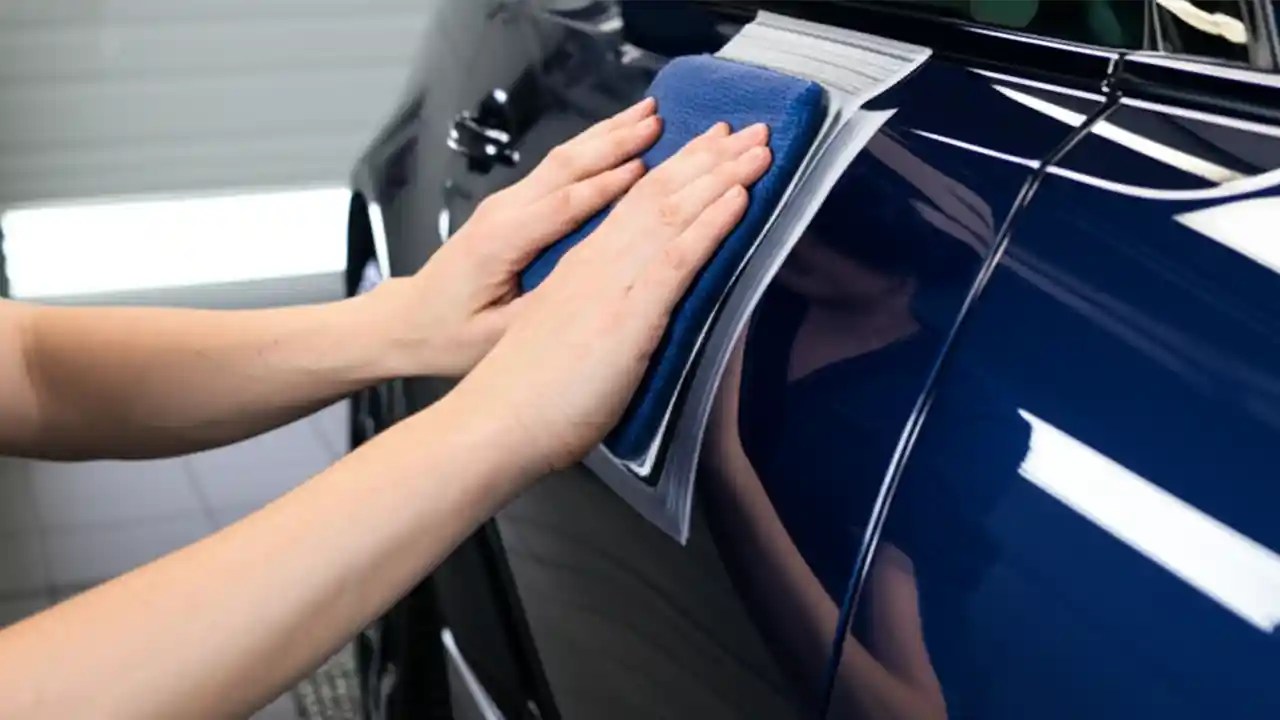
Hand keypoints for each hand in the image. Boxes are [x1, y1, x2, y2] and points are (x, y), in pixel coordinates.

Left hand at [372, 97, 662, 376]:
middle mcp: (504, 211)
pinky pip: (558, 169)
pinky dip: (593, 149)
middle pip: (566, 165)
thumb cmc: (449, 336)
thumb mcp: (495, 336)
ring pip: (563, 158)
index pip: (564, 204)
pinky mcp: (511, 205)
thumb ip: (540, 307)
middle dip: (615, 140)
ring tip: (648, 112)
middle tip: (659, 118)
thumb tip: (592, 286)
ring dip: (607, 134)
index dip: (607, 184)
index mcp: (501, 242)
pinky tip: (619, 136)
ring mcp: (506, 203)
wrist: (407, 321)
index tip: (648, 166)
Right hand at [449, 120, 772, 476]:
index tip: (709, 144)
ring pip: (673, 212)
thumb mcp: (571, 338)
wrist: (494, 423)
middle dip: (710, 157)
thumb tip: (630, 314)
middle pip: (660, 194)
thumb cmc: (529, 397)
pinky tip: (739, 197)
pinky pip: (678, 257)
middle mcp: (599, 262)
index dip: (678, 169)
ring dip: (721, 175)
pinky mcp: (629, 315)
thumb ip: (603, 317)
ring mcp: (613, 284)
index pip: (638, 203)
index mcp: (585, 267)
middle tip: (751, 128)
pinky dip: (711, 223)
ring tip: (760, 146)